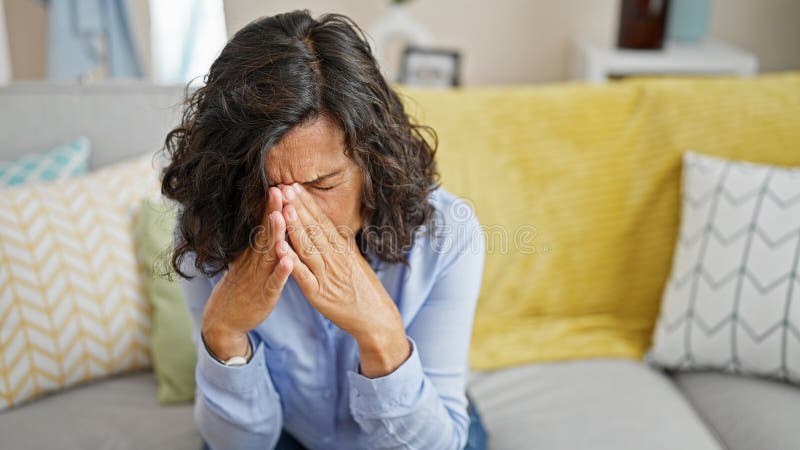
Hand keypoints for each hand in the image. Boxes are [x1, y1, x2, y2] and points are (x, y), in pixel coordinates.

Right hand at [201, 186, 292, 358]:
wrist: (224, 319)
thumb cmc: (241, 287)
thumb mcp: (247, 261)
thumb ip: (258, 241)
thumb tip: (268, 217)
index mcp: (252, 252)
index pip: (261, 224)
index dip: (269, 206)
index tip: (278, 184)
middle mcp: (254, 261)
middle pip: (264, 233)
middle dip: (272, 211)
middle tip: (279, 190)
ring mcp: (258, 278)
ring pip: (268, 254)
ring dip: (275, 235)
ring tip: (281, 216)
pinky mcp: (264, 296)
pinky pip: (273, 283)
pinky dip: (280, 273)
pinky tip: (288, 261)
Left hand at [277, 182, 410, 375]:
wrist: (376, 318)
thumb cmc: (364, 290)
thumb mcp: (354, 261)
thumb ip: (341, 244)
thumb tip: (331, 226)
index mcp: (342, 249)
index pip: (322, 221)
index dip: (307, 203)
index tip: (295, 186)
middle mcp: (334, 258)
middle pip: (314, 229)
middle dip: (298, 208)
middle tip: (283, 187)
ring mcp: (326, 275)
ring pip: (308, 247)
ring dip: (295, 228)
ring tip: (283, 209)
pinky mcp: (319, 294)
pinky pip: (303, 276)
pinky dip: (292, 262)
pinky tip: (281, 249)